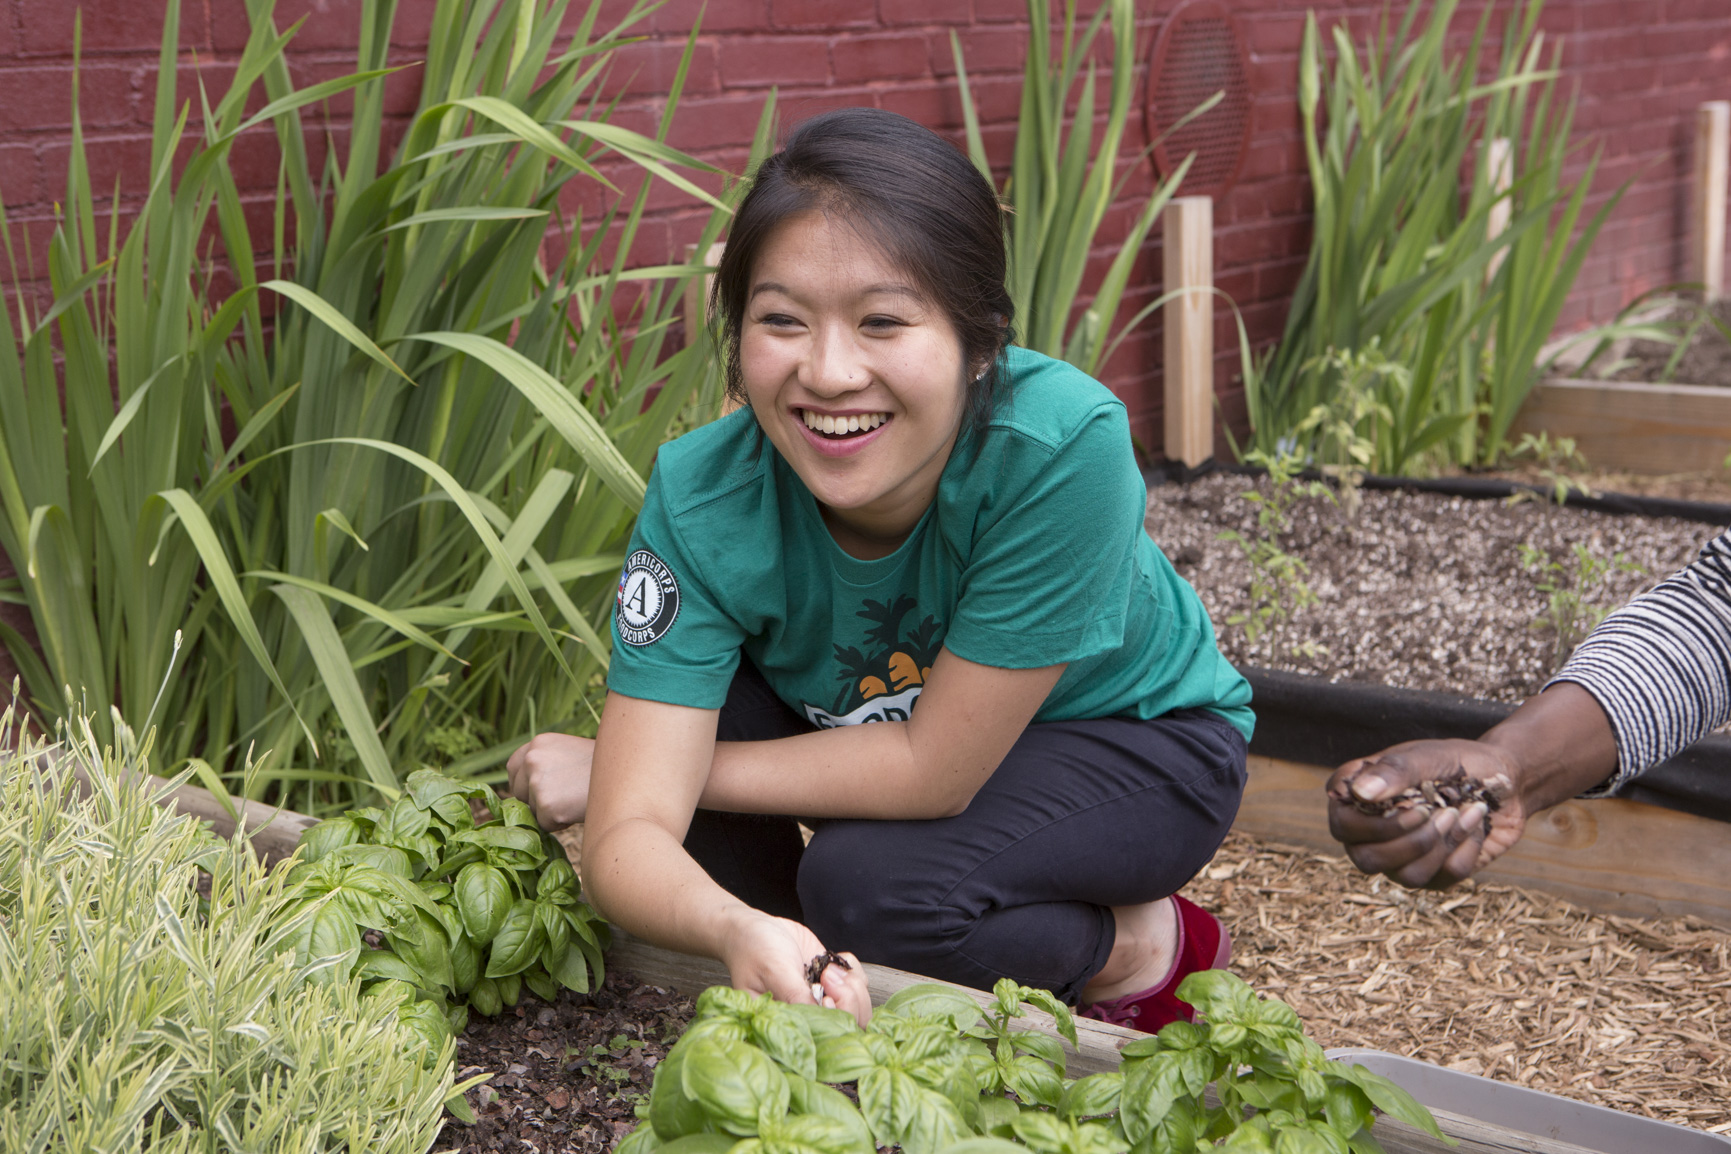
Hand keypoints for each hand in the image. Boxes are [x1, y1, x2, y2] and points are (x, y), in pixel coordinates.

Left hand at [505, 732, 593, 829]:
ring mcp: (537, 782)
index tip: (540, 791)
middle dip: (536, 801)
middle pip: (519, 792)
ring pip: (531, 810)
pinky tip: (578, 809)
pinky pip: (544, 825)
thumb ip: (546, 763)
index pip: (514, 768)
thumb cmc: (602, 767)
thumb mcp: (568, 753)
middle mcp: (532, 759)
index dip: (525, 783)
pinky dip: (560, 824)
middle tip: (566, 797)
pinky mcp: (546, 805)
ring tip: (575, 800)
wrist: (627, 774)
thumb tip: (528, 788)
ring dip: (549, 812)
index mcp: (538, 743)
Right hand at [720, 910, 872, 1026]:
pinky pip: (858, 982)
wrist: (754, 928)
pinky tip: (834, 960)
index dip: (836, 1018)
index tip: (825, 997)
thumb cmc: (754, 950)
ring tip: (828, 969)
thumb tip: (823, 1016)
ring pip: (858, 1004)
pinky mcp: (830, 980)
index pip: (824, 1036)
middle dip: (849, 998)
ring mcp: (822, 996)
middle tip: (827, 975)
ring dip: (852, 984)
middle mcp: (809, 1013)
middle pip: (850, 1022)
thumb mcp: (773, 972)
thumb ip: (796, 995)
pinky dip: (854, 969)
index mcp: (790, 1022)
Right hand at [1327, 739, 1529, 888]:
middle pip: (1366, 859)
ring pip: (1404, 876)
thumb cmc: (1460, 762)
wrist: (1507, 783)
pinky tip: (1473, 828)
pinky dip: (1464, 852)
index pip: (1341, 822)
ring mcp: (1400, 855)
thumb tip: (1360, 791)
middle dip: (1411, 842)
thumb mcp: (1429, 757)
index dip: (1371, 825)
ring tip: (1463, 814)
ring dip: (1442, 846)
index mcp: (1362, 797)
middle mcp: (1373, 830)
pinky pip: (1440, 880)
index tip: (1414, 807)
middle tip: (1442, 813)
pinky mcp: (1431, 873)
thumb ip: (1395, 771)